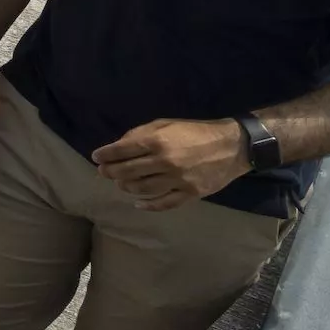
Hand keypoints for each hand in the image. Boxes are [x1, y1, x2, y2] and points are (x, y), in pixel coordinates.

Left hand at [90, 118, 248, 211]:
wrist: (233, 146)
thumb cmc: (196, 131)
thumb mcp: (167, 123)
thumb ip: (142, 132)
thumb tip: (120, 145)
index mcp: (158, 140)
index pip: (122, 150)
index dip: (106, 154)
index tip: (96, 157)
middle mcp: (165, 161)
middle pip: (127, 171)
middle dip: (110, 172)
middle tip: (103, 172)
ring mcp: (177, 180)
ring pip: (141, 189)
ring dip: (126, 186)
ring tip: (121, 183)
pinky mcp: (189, 194)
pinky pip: (164, 204)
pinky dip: (148, 205)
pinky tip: (138, 203)